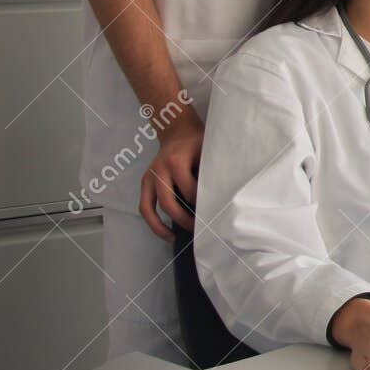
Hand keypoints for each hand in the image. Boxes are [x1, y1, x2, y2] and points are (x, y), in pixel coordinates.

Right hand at [138, 105, 203, 240]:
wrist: (177, 131)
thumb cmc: (197, 143)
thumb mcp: (207, 150)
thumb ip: (212, 168)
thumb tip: (225, 193)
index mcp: (176, 160)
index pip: (188, 187)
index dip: (200, 202)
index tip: (212, 212)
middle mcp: (159, 169)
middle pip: (168, 201)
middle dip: (183, 219)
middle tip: (199, 229)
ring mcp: (150, 177)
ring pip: (151, 207)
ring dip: (163, 226)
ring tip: (177, 238)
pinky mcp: (145, 183)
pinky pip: (144, 206)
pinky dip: (152, 222)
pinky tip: (167, 234)